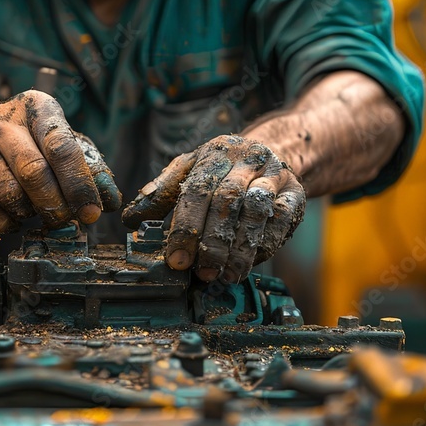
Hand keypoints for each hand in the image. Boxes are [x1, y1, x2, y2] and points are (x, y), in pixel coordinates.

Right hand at [0, 90, 121, 233]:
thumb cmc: (34, 146)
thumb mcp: (66, 147)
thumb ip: (91, 170)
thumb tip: (109, 199)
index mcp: (36, 106)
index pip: (61, 146)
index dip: (79, 184)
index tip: (91, 211)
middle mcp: (0, 119)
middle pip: (33, 171)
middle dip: (55, 204)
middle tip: (64, 220)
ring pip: (6, 191)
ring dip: (28, 213)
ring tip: (36, 213)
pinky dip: (1, 224)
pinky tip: (12, 221)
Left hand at [122, 135, 304, 282]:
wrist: (276, 150)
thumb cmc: (223, 169)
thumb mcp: (190, 170)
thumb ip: (162, 193)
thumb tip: (130, 218)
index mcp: (214, 154)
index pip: (197, 190)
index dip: (185, 227)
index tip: (176, 260)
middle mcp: (246, 159)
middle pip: (228, 200)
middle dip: (213, 242)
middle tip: (202, 272)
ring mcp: (274, 175)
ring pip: (258, 211)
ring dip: (241, 248)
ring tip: (226, 275)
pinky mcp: (296, 193)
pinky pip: (283, 220)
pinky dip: (265, 245)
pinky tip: (250, 264)